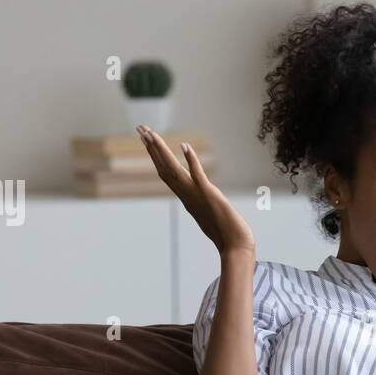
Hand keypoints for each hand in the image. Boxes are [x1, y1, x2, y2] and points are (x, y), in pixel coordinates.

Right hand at [136, 125, 255, 255]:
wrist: (235, 247)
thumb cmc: (225, 234)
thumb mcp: (207, 214)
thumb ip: (200, 204)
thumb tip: (197, 199)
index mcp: (186, 198)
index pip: (166, 173)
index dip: (155, 156)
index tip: (147, 139)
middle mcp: (187, 195)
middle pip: (164, 167)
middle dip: (152, 147)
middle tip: (140, 128)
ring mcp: (196, 194)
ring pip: (174, 169)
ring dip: (162, 150)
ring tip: (151, 133)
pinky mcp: (210, 195)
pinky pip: (198, 176)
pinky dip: (191, 161)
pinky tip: (185, 146)